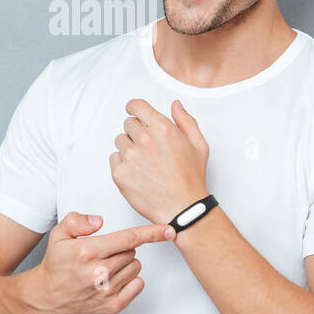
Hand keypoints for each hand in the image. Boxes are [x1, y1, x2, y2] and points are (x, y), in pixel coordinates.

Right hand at [24, 211, 174, 313]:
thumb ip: (77, 221)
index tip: (167, 230)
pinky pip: (137, 285)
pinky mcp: (112, 305)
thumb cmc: (55, 265)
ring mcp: (107, 291)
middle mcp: (99, 272)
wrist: (45, 297)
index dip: (151, 233)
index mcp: (88, 252)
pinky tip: (113, 279)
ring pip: (135, 267)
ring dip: (125, 264)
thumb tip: (98, 221)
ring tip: (104, 267)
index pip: (128, 238)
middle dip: (121, 249)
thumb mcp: (58, 235)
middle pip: (132, 252)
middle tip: (102, 254)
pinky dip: (130, 279)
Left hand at [109, 98, 209, 225]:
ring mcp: (130, 157)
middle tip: (148, 147)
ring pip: (120, 141)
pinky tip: (138, 172)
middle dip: (137, 131)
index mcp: (162, 128)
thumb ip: (185, 121)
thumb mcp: (198, 145)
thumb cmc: (191, 179)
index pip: (137, 106)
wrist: (183, 208)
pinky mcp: (120, 173)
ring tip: (145, 162)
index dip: (134, 108)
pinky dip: (123, 163)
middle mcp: (144, 140)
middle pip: (128, 123)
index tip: (134, 111)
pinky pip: (114, 158)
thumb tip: (175, 106)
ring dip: (129, 147)